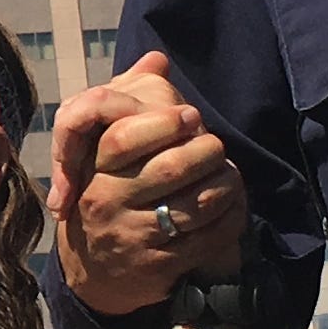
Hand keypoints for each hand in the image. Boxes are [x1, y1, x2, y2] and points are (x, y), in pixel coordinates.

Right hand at [50, 50, 247, 316]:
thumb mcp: (104, 153)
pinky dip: (230, 217)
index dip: (166, 122)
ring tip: (230, 173)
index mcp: (95, 169)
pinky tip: (232, 204)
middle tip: (217, 145)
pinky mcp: (160, 266)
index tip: (191, 116)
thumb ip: (128, 101)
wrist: (95, 269)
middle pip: (171, 168)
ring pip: (195, 203)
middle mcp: (108, 202)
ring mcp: (134, 236)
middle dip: (205, 151)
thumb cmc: (109, 194)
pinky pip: (209, 237)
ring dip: (225, 184)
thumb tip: (156, 58)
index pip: (127, 137)